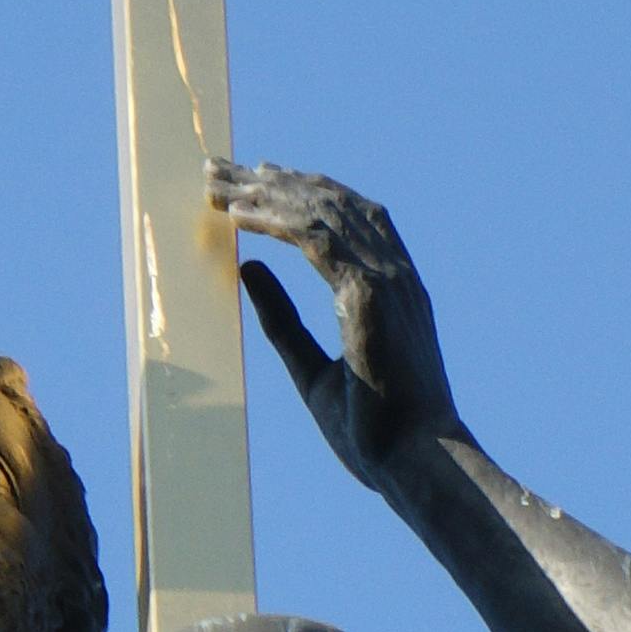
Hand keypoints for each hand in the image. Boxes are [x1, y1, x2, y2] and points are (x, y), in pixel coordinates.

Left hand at [212, 163, 461, 495]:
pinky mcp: (367, 291)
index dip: (301, 192)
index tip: (255, 181)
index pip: (348, 218)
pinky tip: (238, 215)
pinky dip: (274, 219)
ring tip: (217, 182)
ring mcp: (386, 278)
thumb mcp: (311, 369)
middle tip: (218, 169)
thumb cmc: (376, 433)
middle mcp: (395, 273)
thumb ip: (281, 320)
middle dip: (271, 181)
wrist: (414, 462)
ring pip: (320, 210)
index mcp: (393, 289)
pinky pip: (314, 236)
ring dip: (264, 192)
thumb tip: (246, 270)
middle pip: (329, 201)